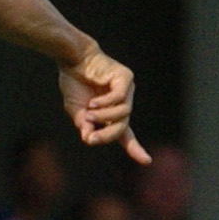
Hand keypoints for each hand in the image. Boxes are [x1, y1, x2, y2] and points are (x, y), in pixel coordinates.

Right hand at [60, 48, 151, 164]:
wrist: (72, 59)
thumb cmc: (74, 82)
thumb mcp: (75, 109)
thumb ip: (84, 123)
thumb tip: (88, 138)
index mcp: (111, 112)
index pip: (125, 134)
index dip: (134, 147)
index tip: (146, 161)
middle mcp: (123, 102)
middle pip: (122, 127)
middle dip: (107, 135)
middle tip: (90, 139)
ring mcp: (126, 90)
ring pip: (123, 113)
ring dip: (104, 118)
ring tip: (88, 114)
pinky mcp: (125, 78)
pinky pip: (119, 98)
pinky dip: (106, 104)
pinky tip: (92, 103)